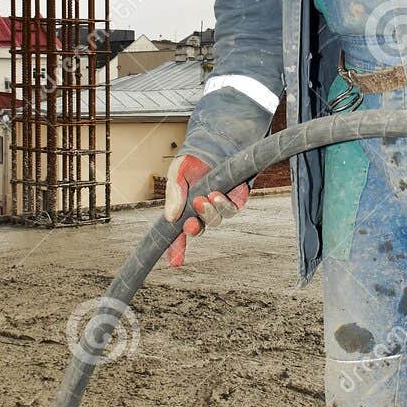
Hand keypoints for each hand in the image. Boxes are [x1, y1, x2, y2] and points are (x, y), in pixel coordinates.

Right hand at [163, 153, 250, 268]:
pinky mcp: (236, 198)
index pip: (179, 234)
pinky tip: (217, 194)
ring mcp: (220, 205)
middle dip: (194, 229)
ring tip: (206, 198)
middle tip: (190, 223)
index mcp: (185, 208)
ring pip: (216, 219)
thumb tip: (170, 217)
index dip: (177, 249)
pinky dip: (224, 204)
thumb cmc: (193, 160)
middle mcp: (203, 210)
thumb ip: (173, 194)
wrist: (214, 142)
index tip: (175, 263)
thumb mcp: (176, 174)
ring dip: (209, 213)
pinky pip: (232, 209)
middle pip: (199, 228)